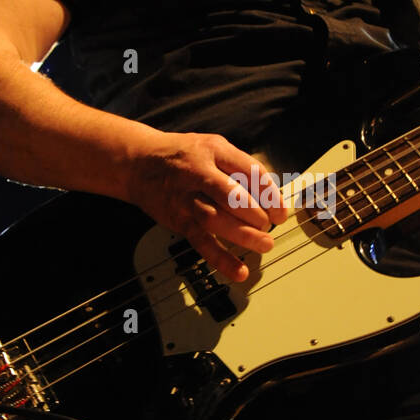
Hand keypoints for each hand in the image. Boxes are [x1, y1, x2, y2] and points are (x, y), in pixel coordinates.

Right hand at [124, 130, 289, 282]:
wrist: (138, 162)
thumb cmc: (183, 156)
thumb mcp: (213, 148)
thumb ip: (239, 168)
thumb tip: (271, 196)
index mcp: (215, 151)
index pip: (250, 171)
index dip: (270, 193)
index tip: (280, 211)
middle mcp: (199, 173)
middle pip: (232, 196)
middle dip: (256, 213)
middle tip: (270, 225)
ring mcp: (186, 198)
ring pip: (216, 219)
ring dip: (243, 235)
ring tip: (264, 244)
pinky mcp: (178, 220)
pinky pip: (201, 241)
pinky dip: (221, 258)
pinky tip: (239, 270)